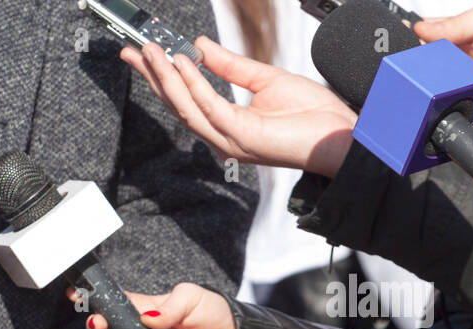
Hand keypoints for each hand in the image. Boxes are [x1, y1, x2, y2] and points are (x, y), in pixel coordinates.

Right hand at [121, 36, 357, 177]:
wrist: (338, 136)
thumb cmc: (311, 116)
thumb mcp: (265, 79)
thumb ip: (231, 65)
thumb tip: (201, 45)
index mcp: (226, 124)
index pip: (185, 99)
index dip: (163, 76)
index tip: (148, 53)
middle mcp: (221, 135)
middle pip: (176, 104)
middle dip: (153, 76)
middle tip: (134, 51)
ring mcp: (228, 138)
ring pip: (186, 106)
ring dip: (166, 77)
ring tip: (152, 52)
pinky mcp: (240, 135)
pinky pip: (209, 106)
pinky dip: (193, 83)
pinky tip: (182, 62)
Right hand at [414, 0, 472, 132]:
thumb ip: (457, 22)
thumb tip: (420, 27)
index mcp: (445, 41)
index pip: (413, 39)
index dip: (407, 39)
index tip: (408, 39)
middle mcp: (439, 68)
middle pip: (407, 70)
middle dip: (408, 67)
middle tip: (422, 63)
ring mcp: (442, 94)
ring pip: (414, 95)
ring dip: (417, 91)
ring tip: (435, 84)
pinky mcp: (448, 116)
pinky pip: (428, 119)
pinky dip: (428, 114)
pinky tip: (438, 104)